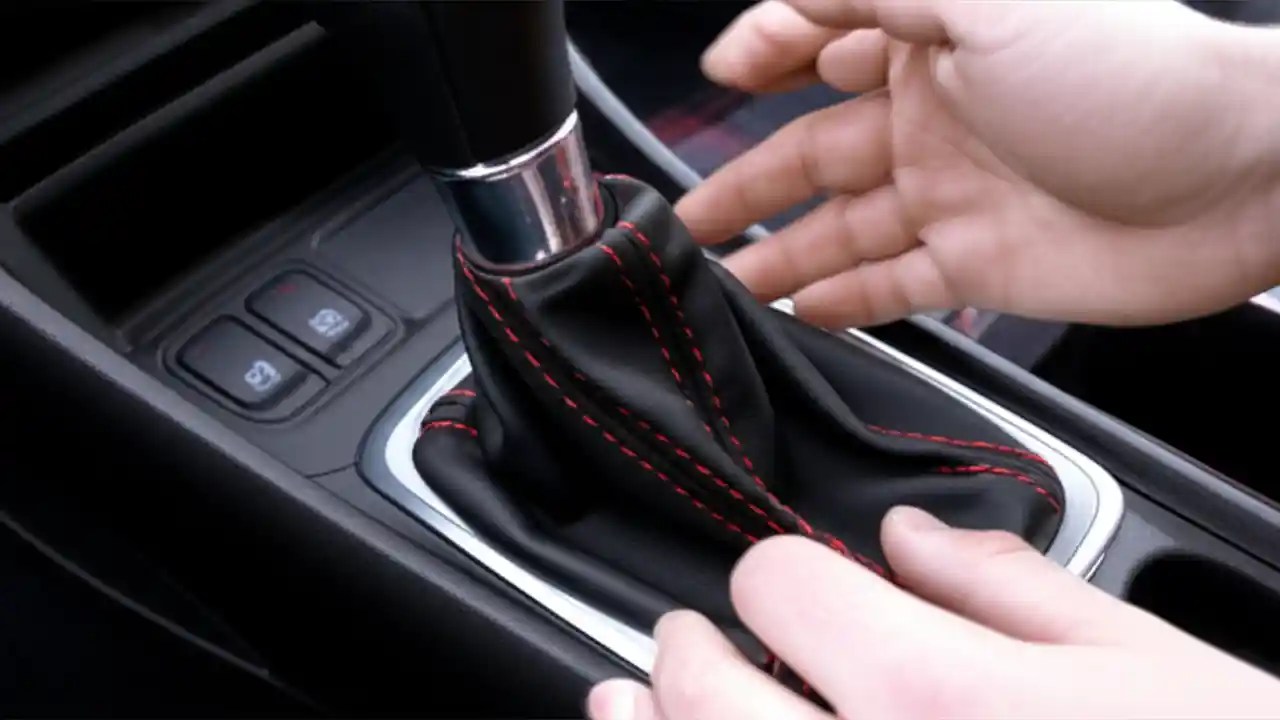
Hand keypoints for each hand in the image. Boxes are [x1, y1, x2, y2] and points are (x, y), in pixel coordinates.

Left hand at [587, 507, 1279, 718]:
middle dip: (692, 649)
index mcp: (939, 694)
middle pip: (698, 685)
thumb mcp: (1143, 664)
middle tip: (693, 643)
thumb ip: (1008, 587)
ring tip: (631, 704)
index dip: (782, 574)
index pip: (778, 585)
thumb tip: (909, 536)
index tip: (794, 589)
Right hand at [674, 0, 1279, 327]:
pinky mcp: (979, 267)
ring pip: (840, 231)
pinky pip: (892, 286)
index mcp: (931, 46)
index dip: (764, 56)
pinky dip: (844, 300)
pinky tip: (798, 311)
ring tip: (717, 281)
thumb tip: (763, 20)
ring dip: (778, 255)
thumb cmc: (1128, 75)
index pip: (822, 47)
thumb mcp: (985, 0)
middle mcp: (934, 120)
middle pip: (814, 156)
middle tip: (686, 222)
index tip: (718, 78)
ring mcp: (954, 197)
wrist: (1241, 178)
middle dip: (747, 187)